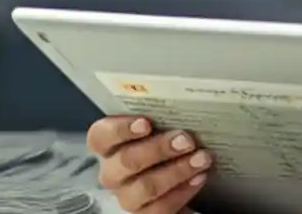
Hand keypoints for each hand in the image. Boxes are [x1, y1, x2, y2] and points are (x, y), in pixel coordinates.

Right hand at [86, 116, 214, 212]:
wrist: (181, 179)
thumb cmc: (169, 145)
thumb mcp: (164, 128)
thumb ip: (163, 118)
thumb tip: (185, 100)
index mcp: (111, 147)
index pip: (100, 136)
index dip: (119, 130)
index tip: (145, 123)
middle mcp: (114, 173)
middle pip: (126, 162)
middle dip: (158, 149)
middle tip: (185, 139)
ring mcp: (128, 196)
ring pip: (144, 188)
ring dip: (176, 171)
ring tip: (201, 158)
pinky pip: (160, 208)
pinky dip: (182, 192)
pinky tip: (199, 178)